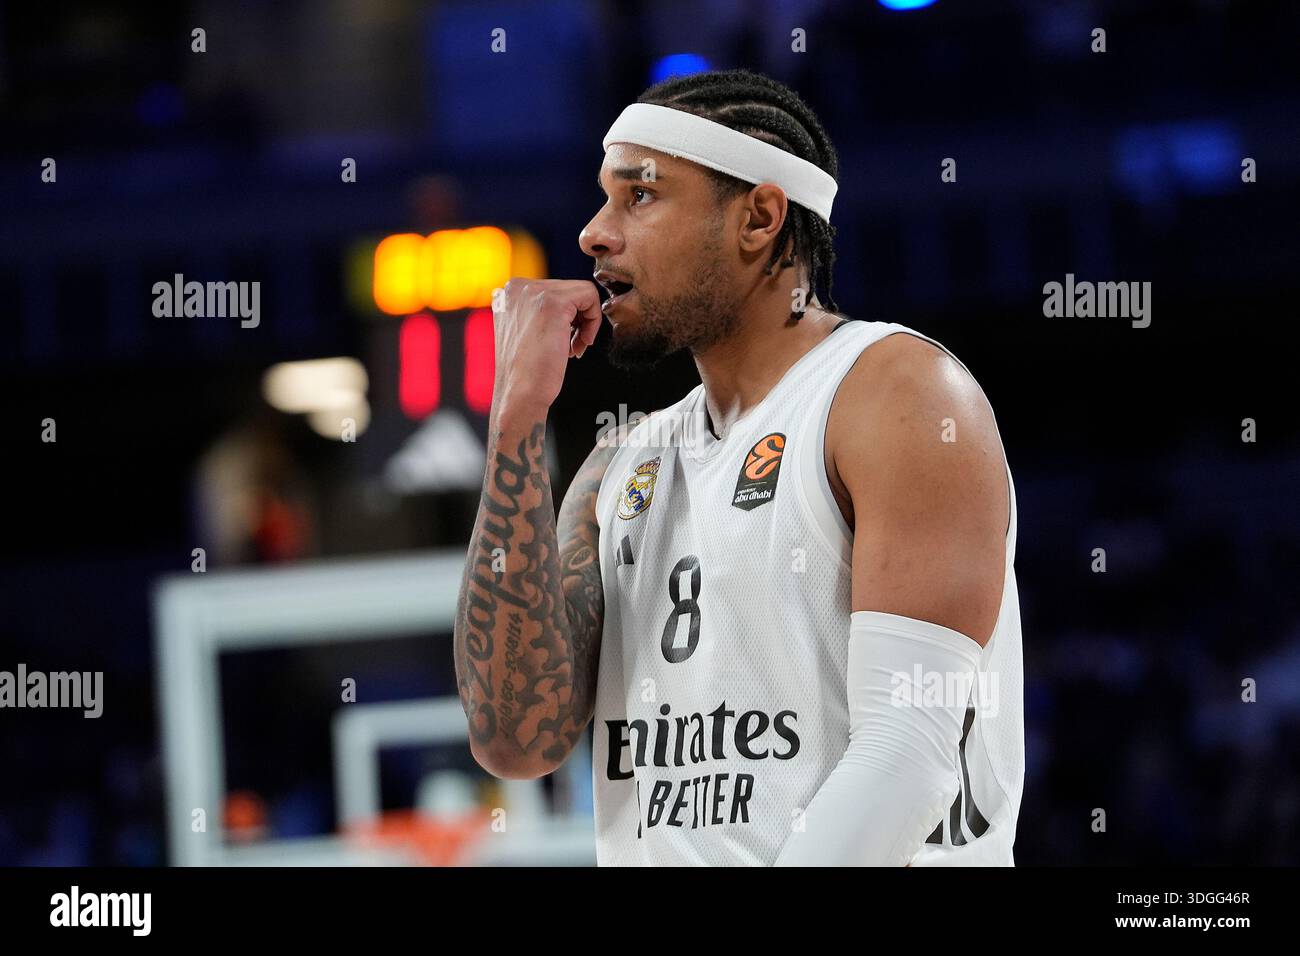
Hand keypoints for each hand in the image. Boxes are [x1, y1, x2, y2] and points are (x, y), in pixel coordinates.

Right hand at [492, 278, 602, 410]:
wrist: (519, 394)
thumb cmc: (525, 373)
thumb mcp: (526, 332)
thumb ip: (538, 312)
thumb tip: (568, 306)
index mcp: (507, 294)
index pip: (552, 291)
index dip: (565, 318)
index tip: (562, 340)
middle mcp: (516, 287)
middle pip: (568, 290)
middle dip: (576, 320)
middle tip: (571, 347)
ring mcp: (532, 292)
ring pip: (581, 292)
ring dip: (585, 322)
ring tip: (574, 348)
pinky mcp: (553, 302)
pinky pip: (590, 297)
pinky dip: (593, 321)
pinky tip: (581, 344)